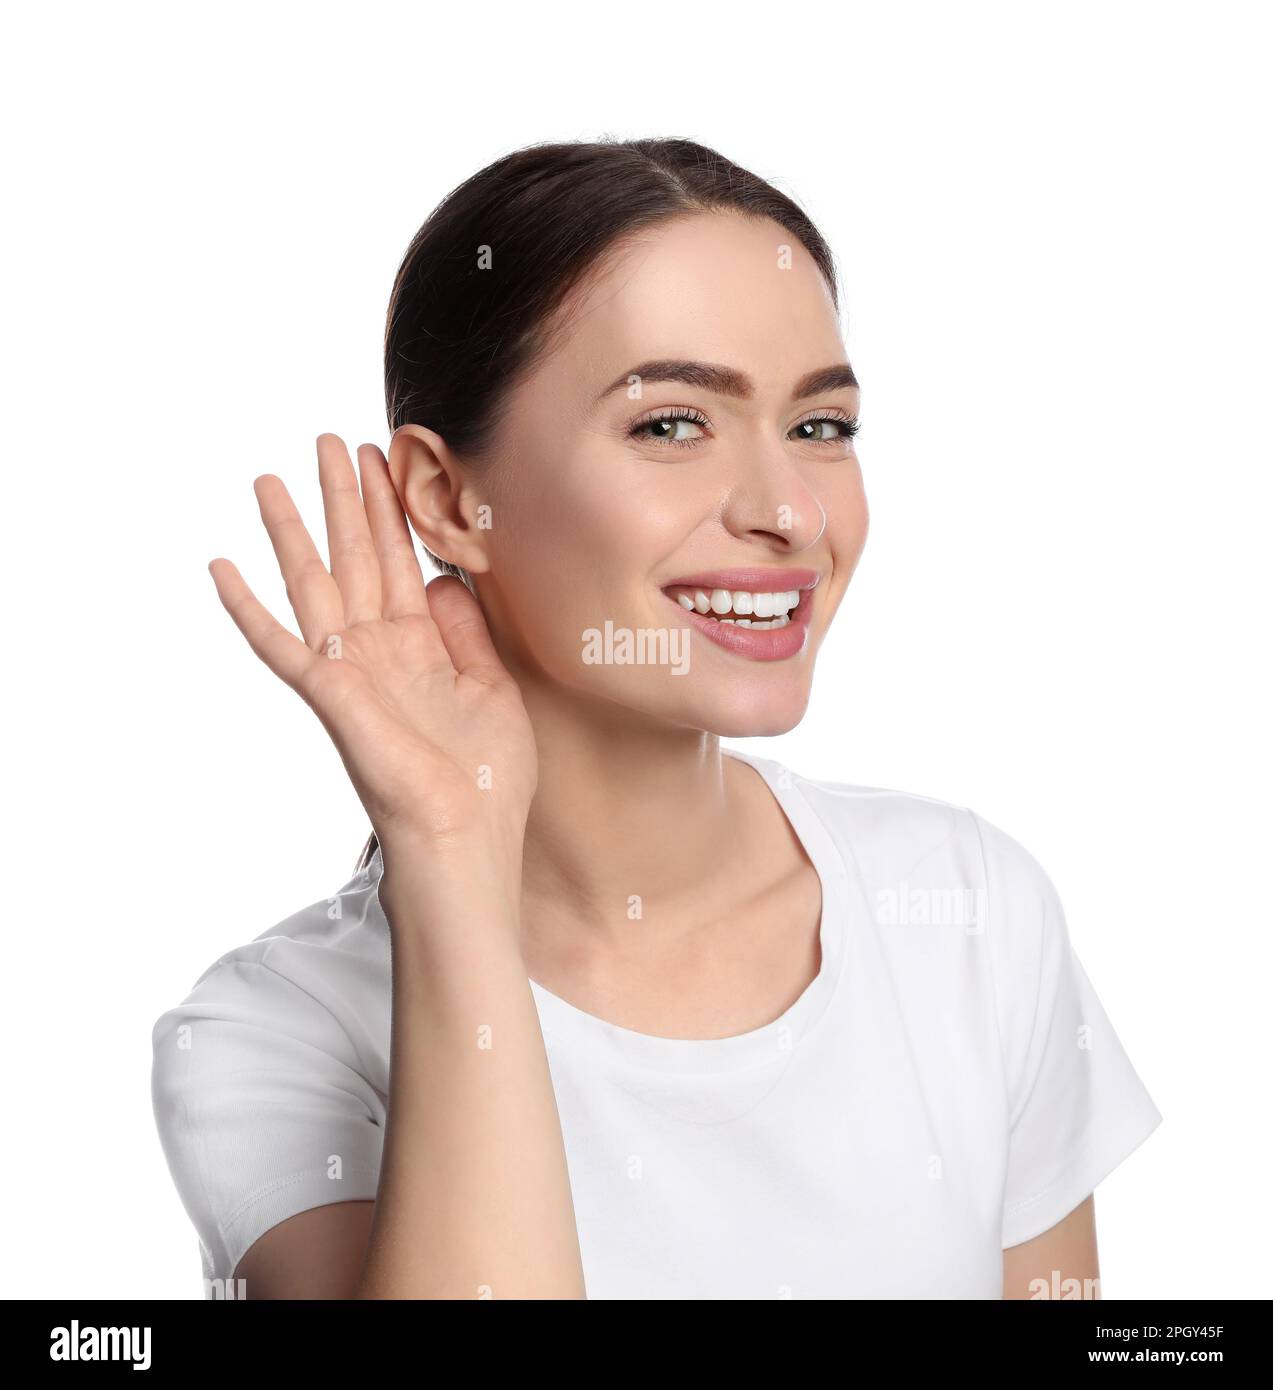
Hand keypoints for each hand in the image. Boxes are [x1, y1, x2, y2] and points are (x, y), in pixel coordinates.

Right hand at [208, 434, 536, 862]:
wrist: (468, 837)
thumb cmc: (488, 778)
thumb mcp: (493, 687)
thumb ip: (467, 632)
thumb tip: (445, 580)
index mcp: (420, 648)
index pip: (398, 564)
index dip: (389, 512)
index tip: (381, 461)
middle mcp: (379, 651)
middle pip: (355, 558)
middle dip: (344, 499)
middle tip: (329, 441)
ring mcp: (349, 670)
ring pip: (314, 584)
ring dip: (292, 531)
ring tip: (269, 478)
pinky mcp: (329, 694)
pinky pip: (279, 645)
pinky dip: (248, 609)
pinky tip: (222, 568)